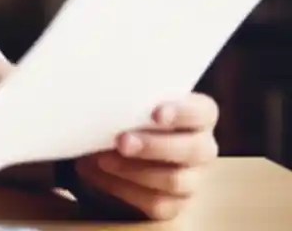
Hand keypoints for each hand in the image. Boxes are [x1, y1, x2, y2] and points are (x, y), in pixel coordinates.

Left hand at [69, 93, 219, 220]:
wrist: (115, 153)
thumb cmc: (127, 118)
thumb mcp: (129, 105)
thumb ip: (127, 100)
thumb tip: (99, 95)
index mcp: (198, 117)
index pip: (203, 112)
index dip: (183, 112)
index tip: (156, 113)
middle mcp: (202, 149)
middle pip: (194, 150)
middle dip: (155, 145)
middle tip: (122, 141)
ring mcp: (192, 179)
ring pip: (175, 180)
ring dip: (135, 170)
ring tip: (101, 159)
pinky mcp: (175, 205)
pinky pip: (157, 203)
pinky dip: (122, 189)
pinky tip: (98, 174)